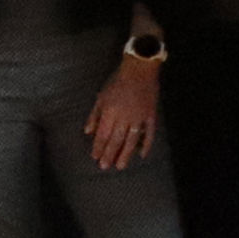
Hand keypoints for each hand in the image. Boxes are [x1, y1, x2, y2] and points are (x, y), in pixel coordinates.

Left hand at [85, 54, 158, 172]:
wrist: (140, 70)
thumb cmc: (117, 82)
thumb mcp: (101, 96)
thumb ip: (94, 115)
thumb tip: (88, 131)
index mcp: (110, 112)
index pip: (103, 135)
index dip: (98, 148)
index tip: (95, 158)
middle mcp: (124, 117)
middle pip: (116, 141)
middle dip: (109, 155)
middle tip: (105, 167)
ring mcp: (139, 117)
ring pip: (131, 140)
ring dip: (126, 154)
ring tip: (121, 166)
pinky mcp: (151, 116)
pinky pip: (149, 133)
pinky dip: (146, 144)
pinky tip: (142, 155)